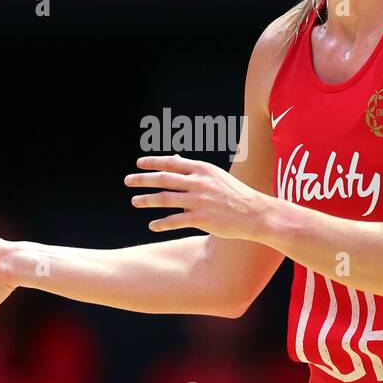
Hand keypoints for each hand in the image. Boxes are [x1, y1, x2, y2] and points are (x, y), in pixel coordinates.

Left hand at [124, 154, 265, 240]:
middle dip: (143, 179)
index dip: (153, 162)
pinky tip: (152, 225)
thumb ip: (194, 169)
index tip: (139, 163)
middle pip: (164, 179)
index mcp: (202, 169)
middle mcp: (199, 182)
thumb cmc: (235, 194)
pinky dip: (161, 223)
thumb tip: (174, 157)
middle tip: (128, 180)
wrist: (255, 213)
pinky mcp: (201, 219)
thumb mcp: (215, 175)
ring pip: (165, 199)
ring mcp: (199, 201)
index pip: (172, 162)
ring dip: (147, 200)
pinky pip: (175, 221)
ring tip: (135, 201)